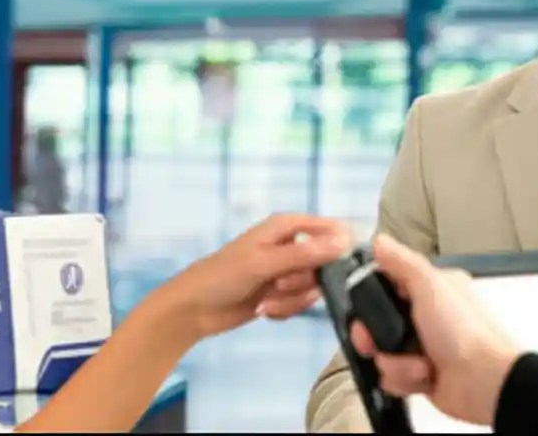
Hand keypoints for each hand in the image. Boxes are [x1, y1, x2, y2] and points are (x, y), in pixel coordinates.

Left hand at [160, 213, 351, 339]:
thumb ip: (305, 254)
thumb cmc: (223, 276)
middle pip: (323, 264)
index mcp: (286, 227)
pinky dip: (284, 309)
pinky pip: (301, 303)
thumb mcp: (264, 262)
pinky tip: (264, 309)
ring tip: (266, 300)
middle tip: (279, 285)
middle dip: (303, 281)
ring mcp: (286, 272)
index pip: (329, 229)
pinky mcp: (282, 295)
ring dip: (291, 299)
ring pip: (312, 288)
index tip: (335, 268)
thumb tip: (344, 242)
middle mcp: (290, 246)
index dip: (337, 247)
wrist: (193, 310)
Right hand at [349, 233, 523, 426]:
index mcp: (433, 290)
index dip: (371, 297)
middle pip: (378, 323)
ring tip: (420, 365)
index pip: (389, 285)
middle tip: (375, 343)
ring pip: (383, 353)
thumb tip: (379, 240)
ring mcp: (424, 348)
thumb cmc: (462, 330)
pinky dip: (405, 379)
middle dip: (374, 337)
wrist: (484, 382)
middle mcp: (428, 317)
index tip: (364, 306)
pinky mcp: (421, 376)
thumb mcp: (430, 286)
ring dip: (396, 362)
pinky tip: (424, 378)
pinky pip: (393, 377)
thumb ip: (402, 263)